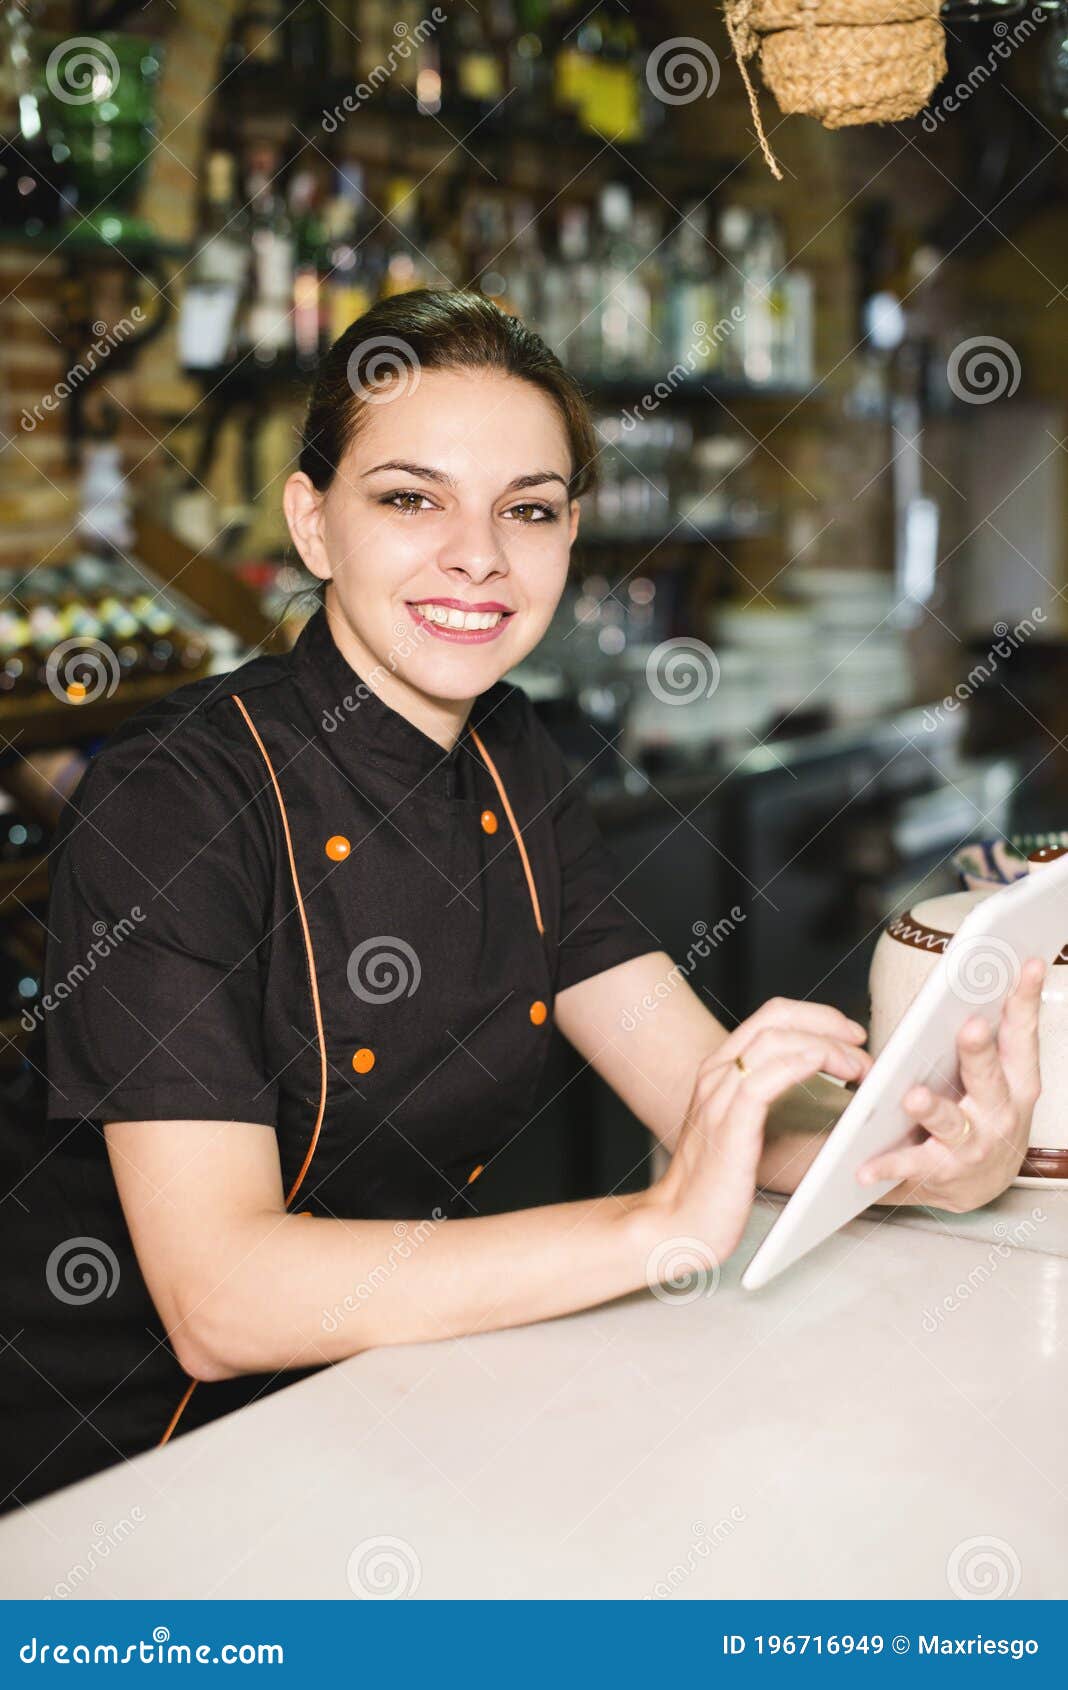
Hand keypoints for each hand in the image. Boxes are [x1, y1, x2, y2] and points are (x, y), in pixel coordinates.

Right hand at [638, 998, 871, 1274]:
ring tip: (858, 1068)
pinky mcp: (728, 1127)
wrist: (680, 1223)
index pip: (772, 1016)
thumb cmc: (718, 1184)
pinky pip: (761, 1082)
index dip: (818, 1016)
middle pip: (776, 1018)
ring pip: (774, 1042)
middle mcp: (717, 1074)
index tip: (852, 1035)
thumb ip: (773, 1102)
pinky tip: (821, 1067)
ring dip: (825, 1046)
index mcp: (721, 1070)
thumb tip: (831, 1093)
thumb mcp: (745, 1129)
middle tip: (863, 1046)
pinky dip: (796, 1066)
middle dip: (828, 1024)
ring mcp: (719, 1098)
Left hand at [856, 956, 1045, 1212]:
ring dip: (932, 1108)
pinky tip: (864, 1166)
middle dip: (979, 1052)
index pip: (1022, 1034)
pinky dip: (886, 1165)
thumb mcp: (1001, 1075)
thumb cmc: (986, 1114)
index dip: (1026, 999)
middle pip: (989, 1078)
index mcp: (1017, 1081)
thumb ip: (995, 1034)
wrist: (982, 1185)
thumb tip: (985, 977)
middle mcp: (1001, 1112)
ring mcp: (973, 1144)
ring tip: (914, 1097)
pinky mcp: (942, 1172)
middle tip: (971, 1028)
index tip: (1029, 965)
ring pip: (951, 1122)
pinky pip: (910, 1165)